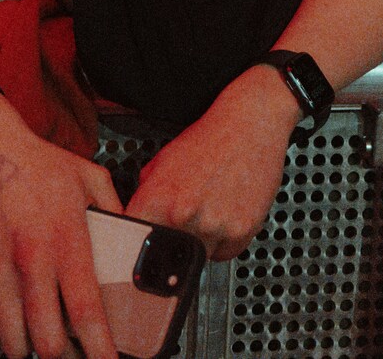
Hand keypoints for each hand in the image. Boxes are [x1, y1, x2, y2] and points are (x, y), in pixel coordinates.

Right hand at [0, 95, 125, 358]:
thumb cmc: (37, 162)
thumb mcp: (89, 178)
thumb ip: (114, 211)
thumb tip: (132, 237)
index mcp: (67, 241)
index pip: (86, 309)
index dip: (98, 346)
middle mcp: (32, 261)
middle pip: (46, 338)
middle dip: (61, 355)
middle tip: (70, 350)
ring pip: (11, 339)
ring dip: (27, 349)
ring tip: (40, 342)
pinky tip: (8, 327)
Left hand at [128, 66, 298, 260]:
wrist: (250, 125)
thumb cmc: (209, 139)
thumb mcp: (162, 161)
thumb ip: (147, 196)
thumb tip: (139, 221)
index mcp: (158, 201)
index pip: (132, 244)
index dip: (136, 244)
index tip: (141, 245)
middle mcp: (184, 218)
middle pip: (167, 258)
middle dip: (171, 245)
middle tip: (182, 222)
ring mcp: (214, 228)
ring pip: (197, 258)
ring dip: (199, 243)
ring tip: (207, 212)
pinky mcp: (241, 232)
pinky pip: (224, 253)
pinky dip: (223, 240)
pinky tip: (226, 214)